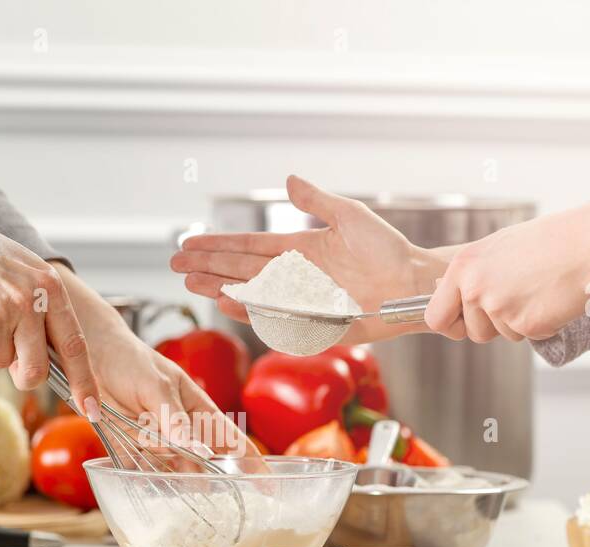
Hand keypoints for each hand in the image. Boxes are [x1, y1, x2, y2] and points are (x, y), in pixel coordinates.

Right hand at [0, 216, 99, 412]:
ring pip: (2, 361)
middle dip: (25, 374)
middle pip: (37, 370)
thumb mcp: (24, 270)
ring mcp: (1, 314)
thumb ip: (43, 310)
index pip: (74, 345)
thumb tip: (54, 358)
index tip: (91, 408)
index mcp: (49, 287)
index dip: (84, 381)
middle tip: (9, 353)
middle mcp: (29, 301)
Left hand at [54, 267, 254, 459]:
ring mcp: (156, 440)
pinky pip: (140, 470)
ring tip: (141, 439)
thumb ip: (174, 419)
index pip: (231, 441)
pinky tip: (131, 465)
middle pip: (200, 464)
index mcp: (196, 409)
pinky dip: (137, 472)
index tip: (267, 488)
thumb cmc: (128, 359)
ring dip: (162, 470)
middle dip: (195, 474)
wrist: (85, 356)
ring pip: (169, 469)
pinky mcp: (130, 448)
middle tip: (183, 473)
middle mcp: (180, 429)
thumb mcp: (155, 385)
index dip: (251, 464)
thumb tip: (196, 449)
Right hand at [170, 175, 447, 341]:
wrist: (413, 284)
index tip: (188, 243)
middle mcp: (294, 277)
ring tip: (193, 284)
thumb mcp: (350, 216)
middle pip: (240, 272)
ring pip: (251, 295)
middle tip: (176, 266)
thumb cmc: (388, 250)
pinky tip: (229, 303)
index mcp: (298, 251)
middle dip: (207, 268)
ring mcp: (300, 301)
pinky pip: (275, 318)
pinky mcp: (312, 323)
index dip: (217, 246)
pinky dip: (252, 312)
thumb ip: (316, 200)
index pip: (247, 248)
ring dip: (220, 289)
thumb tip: (287, 179)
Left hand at [424, 198, 589, 342]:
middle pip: (471, 332)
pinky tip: (552, 298)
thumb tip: (458, 299)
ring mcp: (499, 308)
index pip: (435, 316)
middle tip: (516, 300)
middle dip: (490, 327)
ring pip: (500, 335)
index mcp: (463, 267)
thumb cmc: (548, 242)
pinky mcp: (524, 324)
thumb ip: (473, 275)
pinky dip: (541, 324)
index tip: (465, 322)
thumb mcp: (498, 249)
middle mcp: (475, 288)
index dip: (451, 324)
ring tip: (537, 291)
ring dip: (518, 323)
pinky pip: (526, 336)